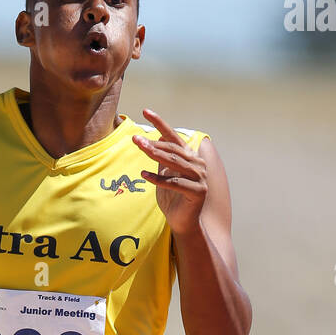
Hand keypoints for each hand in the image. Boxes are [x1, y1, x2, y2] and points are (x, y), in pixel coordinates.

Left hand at [132, 108, 207, 236]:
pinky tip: (144, 175)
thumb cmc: (173, 199)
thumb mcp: (165, 175)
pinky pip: (174, 183)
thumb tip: (155, 141)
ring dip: (155, 155)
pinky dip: (158, 179)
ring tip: (139, 148)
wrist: (183, 223)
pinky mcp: (198, 192)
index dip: (160, 123)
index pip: (173, 137)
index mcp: (189, 157)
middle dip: (152, 143)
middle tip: (135, 139)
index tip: (146, 111)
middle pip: (171, 149)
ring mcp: (200, 177)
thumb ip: (162, 160)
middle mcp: (197, 164)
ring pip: (174, 163)